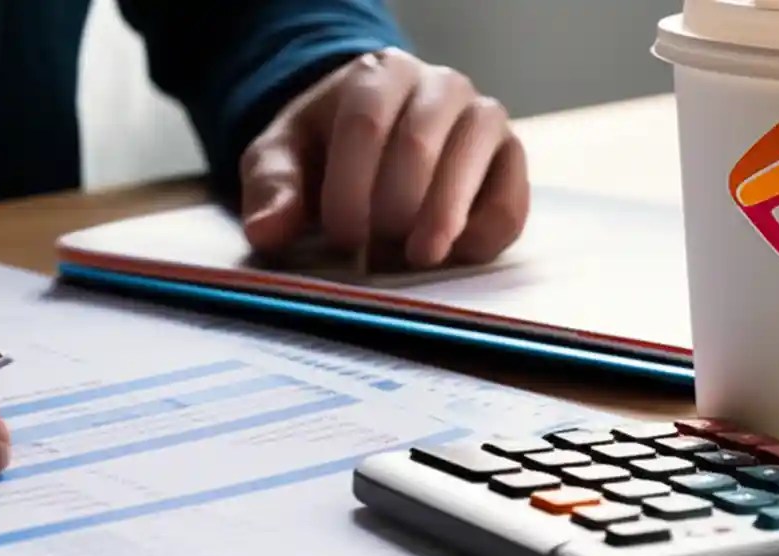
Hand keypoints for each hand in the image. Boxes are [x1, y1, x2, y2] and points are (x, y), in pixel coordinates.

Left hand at [240, 48, 529, 268]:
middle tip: (374, 252)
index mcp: (380, 75)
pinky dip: (482, 236)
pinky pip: (509, 203)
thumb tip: (268, 231)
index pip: (366, 124)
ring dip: (438, 222)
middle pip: (418, 145)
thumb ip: (272, 189)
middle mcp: (441, 86)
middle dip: (391, 209)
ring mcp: (484, 120)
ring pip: (470, 166)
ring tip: (416, 258)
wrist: (377, 143)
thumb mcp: (285, 160)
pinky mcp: (511, 163)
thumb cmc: (327, 152)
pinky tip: (452, 254)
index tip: (342, 237)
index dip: (350, 189)